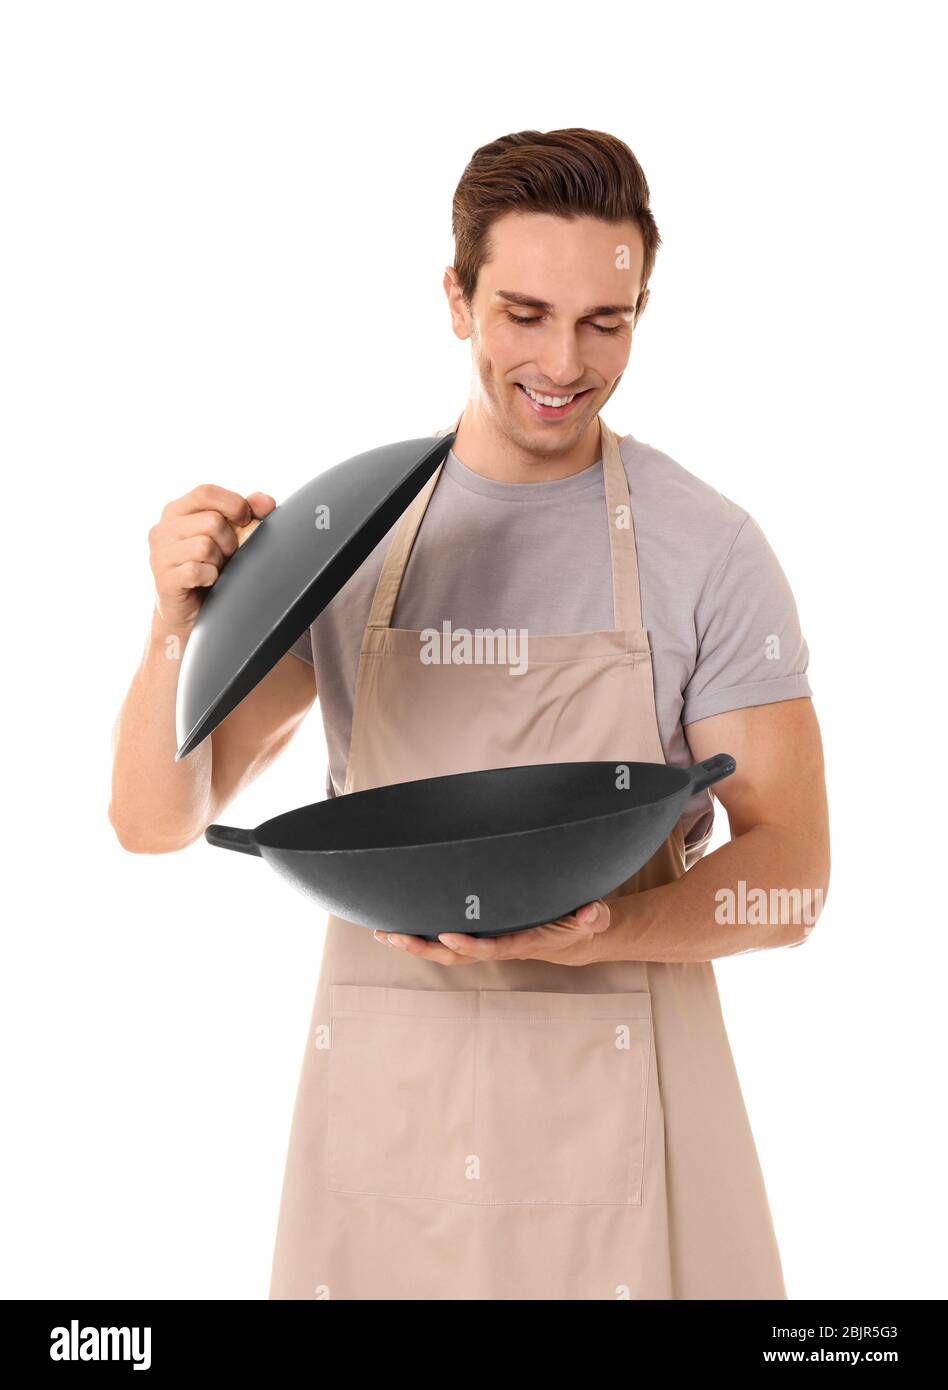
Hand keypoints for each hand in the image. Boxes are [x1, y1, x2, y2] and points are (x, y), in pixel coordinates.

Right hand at [149, 484, 275, 628]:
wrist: (191, 610)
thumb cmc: (210, 567)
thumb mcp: (228, 536)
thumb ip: (245, 514)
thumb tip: (267, 501)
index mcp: (177, 511)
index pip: (206, 492)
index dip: (233, 504)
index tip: (245, 520)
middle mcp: (163, 529)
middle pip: (212, 521)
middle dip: (230, 541)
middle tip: (227, 555)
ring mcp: (160, 554)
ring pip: (205, 546)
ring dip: (219, 561)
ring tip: (215, 568)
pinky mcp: (164, 579)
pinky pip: (197, 571)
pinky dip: (211, 577)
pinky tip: (208, 582)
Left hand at [373, 899, 612, 966]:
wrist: (574, 938)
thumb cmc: (581, 924)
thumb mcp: (594, 918)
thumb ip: (593, 915)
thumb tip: (592, 911)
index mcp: (523, 942)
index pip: (492, 947)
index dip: (470, 945)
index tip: (447, 934)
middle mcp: (499, 945)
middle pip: (457, 955)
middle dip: (425, 947)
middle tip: (395, 936)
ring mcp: (486, 942)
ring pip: (445, 950)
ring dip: (414, 943)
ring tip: (383, 933)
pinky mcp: (480, 934)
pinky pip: (447, 939)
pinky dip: (421, 935)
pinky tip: (397, 926)